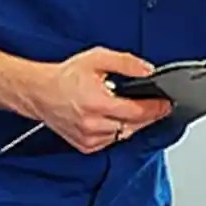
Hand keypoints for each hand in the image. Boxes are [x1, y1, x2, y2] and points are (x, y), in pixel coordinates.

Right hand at [30, 47, 172, 153]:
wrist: (39, 92)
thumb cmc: (65, 76)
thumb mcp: (97, 59)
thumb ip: (126, 63)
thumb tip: (148, 71)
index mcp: (97, 103)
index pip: (138, 112)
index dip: (156, 108)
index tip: (166, 103)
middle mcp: (93, 125)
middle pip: (134, 125)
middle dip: (148, 115)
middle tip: (157, 105)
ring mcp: (89, 138)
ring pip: (124, 134)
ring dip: (133, 123)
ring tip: (133, 108)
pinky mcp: (85, 146)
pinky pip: (112, 140)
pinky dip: (117, 130)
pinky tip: (114, 117)